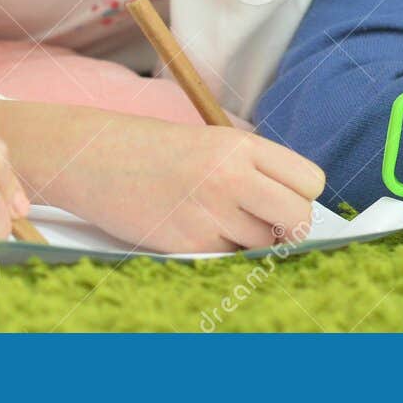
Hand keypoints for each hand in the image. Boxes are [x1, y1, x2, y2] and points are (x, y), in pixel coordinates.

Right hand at [0, 101, 324, 253]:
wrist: (92, 157)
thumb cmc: (154, 149)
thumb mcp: (213, 143)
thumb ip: (254, 170)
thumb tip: (295, 213)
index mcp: (241, 145)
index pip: (310, 181)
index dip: (301, 195)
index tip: (285, 199)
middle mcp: (231, 177)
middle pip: (299, 218)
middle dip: (290, 228)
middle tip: (267, 224)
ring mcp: (210, 212)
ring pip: (265, 245)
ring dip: (251, 242)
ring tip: (217, 220)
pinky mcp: (187, 244)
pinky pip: (228, 259)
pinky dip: (221, 252)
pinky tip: (194, 230)